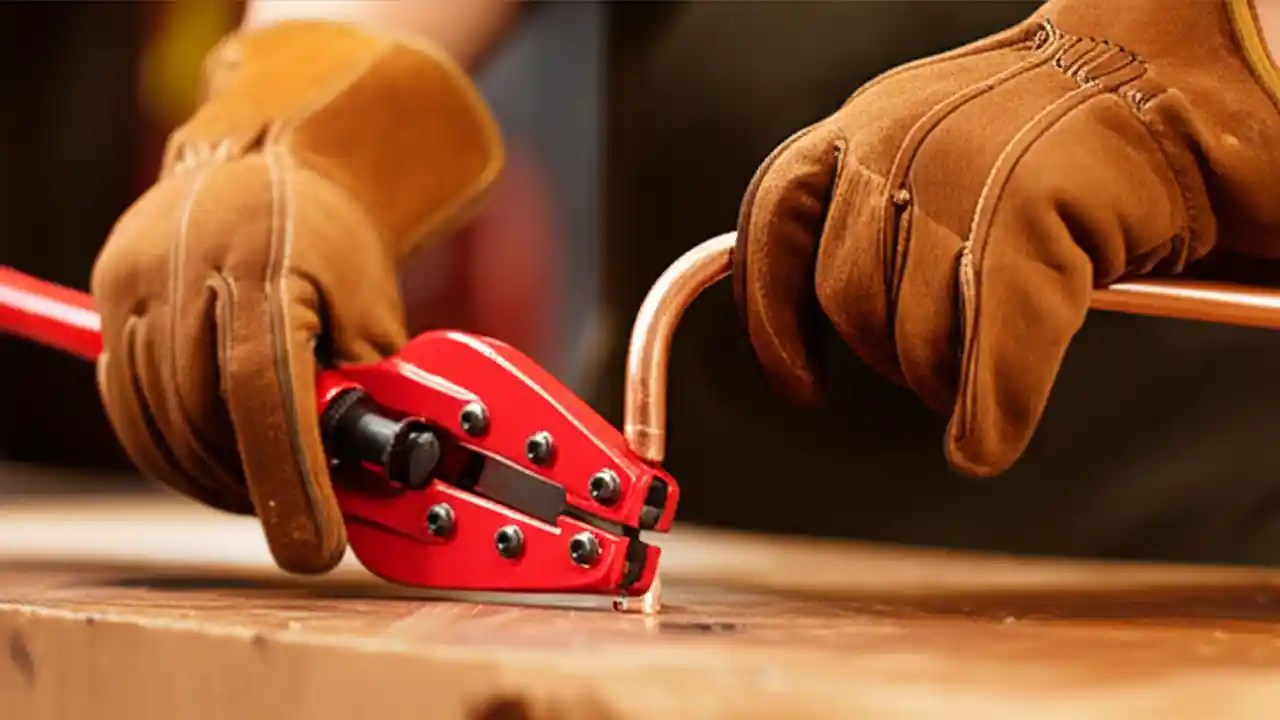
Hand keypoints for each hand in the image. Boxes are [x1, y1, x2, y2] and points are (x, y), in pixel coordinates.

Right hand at [91, 21, 502, 572]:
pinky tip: (218, 462)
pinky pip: (127, 403)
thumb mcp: (375, 313)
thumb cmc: (337, 243)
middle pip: (206, 416)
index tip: (315, 545)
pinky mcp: (111, 292)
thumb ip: (370, 394)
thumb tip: (373, 487)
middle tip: (303, 513)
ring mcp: (137, 276)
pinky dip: (172, 449)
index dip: (290, 479)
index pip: (262, 390)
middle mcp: (186, 263)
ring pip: (159, 422)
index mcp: (264, 263)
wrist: (275, 161)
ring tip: (268, 489)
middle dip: (257, 484)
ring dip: (214, 475)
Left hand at [734, 0, 1279, 476]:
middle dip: (896, 357)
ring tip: (992, 381)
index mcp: (876, 120)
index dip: (772, 317)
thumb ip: (888, 214)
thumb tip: (833, 316)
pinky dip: (993, 410)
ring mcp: (968, 178)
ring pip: (914, 334)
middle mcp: (904, 140)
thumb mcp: (952, 154)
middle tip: (949, 372)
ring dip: (947, 385)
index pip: (777, 219)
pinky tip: (989, 444)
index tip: (797, 382)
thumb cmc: (1089, 132)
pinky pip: (992, 351)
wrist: (1207, 67)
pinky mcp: (1035, 220)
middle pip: (848, 297)